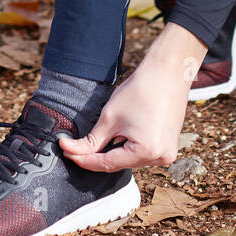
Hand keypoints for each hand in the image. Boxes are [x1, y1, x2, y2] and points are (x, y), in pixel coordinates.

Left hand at [57, 24, 206, 172]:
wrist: (167, 72)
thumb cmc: (141, 89)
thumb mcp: (110, 117)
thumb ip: (90, 140)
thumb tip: (70, 150)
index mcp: (147, 152)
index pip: (107, 164)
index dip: (84, 159)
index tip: (66, 151)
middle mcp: (160, 158)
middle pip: (119, 163)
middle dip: (97, 155)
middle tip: (74, 148)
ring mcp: (167, 153)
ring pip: (130, 158)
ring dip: (113, 151)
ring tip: (95, 142)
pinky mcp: (169, 145)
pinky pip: (142, 152)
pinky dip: (128, 146)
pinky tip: (118, 137)